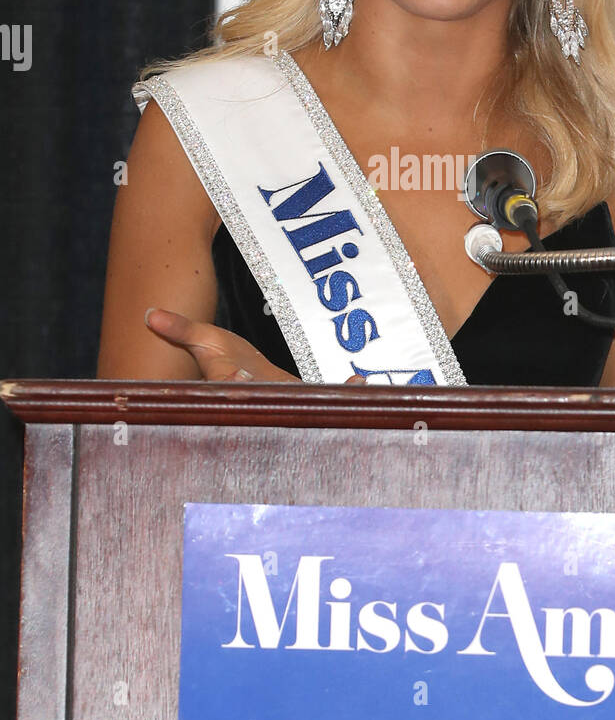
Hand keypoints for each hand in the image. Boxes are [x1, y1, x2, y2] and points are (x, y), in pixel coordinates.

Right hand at [144, 308, 364, 383]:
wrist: (245, 375)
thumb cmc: (222, 358)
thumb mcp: (203, 340)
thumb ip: (180, 330)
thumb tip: (149, 314)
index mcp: (231, 386)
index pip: (231, 386)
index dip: (235, 384)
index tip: (239, 377)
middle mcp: (258, 399)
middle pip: (270, 401)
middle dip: (285, 398)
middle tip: (304, 393)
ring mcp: (282, 402)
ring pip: (300, 405)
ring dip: (322, 400)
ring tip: (350, 388)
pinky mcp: (303, 400)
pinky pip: (324, 399)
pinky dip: (343, 393)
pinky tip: (360, 383)